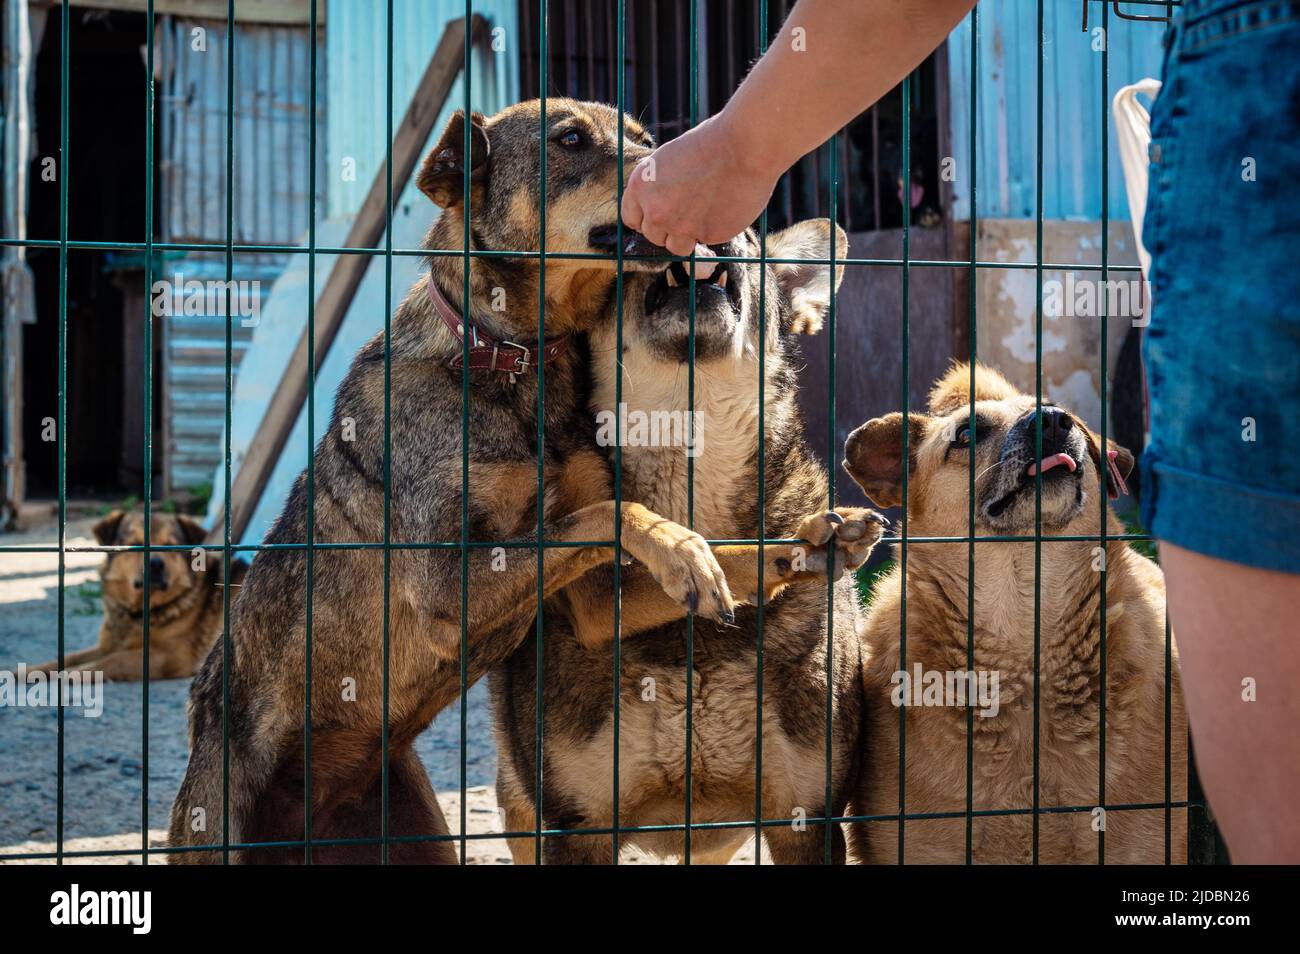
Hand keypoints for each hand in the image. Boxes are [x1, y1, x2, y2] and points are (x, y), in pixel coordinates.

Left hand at [621, 113, 780, 255]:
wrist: (744, 146)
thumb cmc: (709, 144)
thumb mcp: (668, 159)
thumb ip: (656, 188)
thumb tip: (652, 211)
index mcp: (641, 186)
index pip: (631, 219)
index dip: (647, 216)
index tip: (661, 212)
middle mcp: (656, 211)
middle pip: (653, 236)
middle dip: (668, 227)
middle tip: (689, 208)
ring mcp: (681, 227)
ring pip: (676, 247)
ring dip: (687, 236)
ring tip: (704, 211)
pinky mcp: (706, 235)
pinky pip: (705, 241)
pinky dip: (712, 230)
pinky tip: (723, 208)